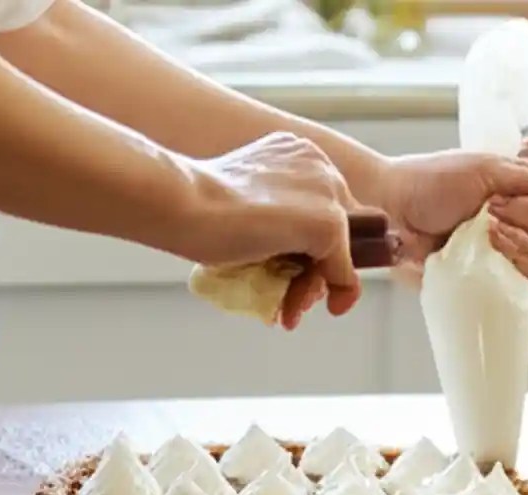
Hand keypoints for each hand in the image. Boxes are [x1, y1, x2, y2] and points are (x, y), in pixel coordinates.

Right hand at [183, 132, 362, 322]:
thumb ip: (268, 219)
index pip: (319, 206)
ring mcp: (327, 192)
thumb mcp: (238, 205)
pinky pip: (344, 270)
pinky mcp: (328, 222)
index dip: (305, 243)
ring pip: (340, 252)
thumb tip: (291, 260)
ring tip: (286, 308)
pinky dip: (330, 291)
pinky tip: (294, 306)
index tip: (284, 268)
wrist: (183, 204)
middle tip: (288, 296)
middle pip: (336, 229)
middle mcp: (318, 164)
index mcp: (293, 152)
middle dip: (314, 269)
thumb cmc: (193, 207)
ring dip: (313, 286)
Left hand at [379, 136, 527, 289]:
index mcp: (519, 203)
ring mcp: (499, 261)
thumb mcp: (484, 168)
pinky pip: (517, 290)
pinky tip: (484, 253)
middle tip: (490, 212)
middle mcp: (516, 233)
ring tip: (487, 232)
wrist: (390, 206)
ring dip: (522, 245)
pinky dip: (511, 269)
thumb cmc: (430, 182)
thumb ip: (524, 175)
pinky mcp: (481, 284)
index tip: (502, 197)